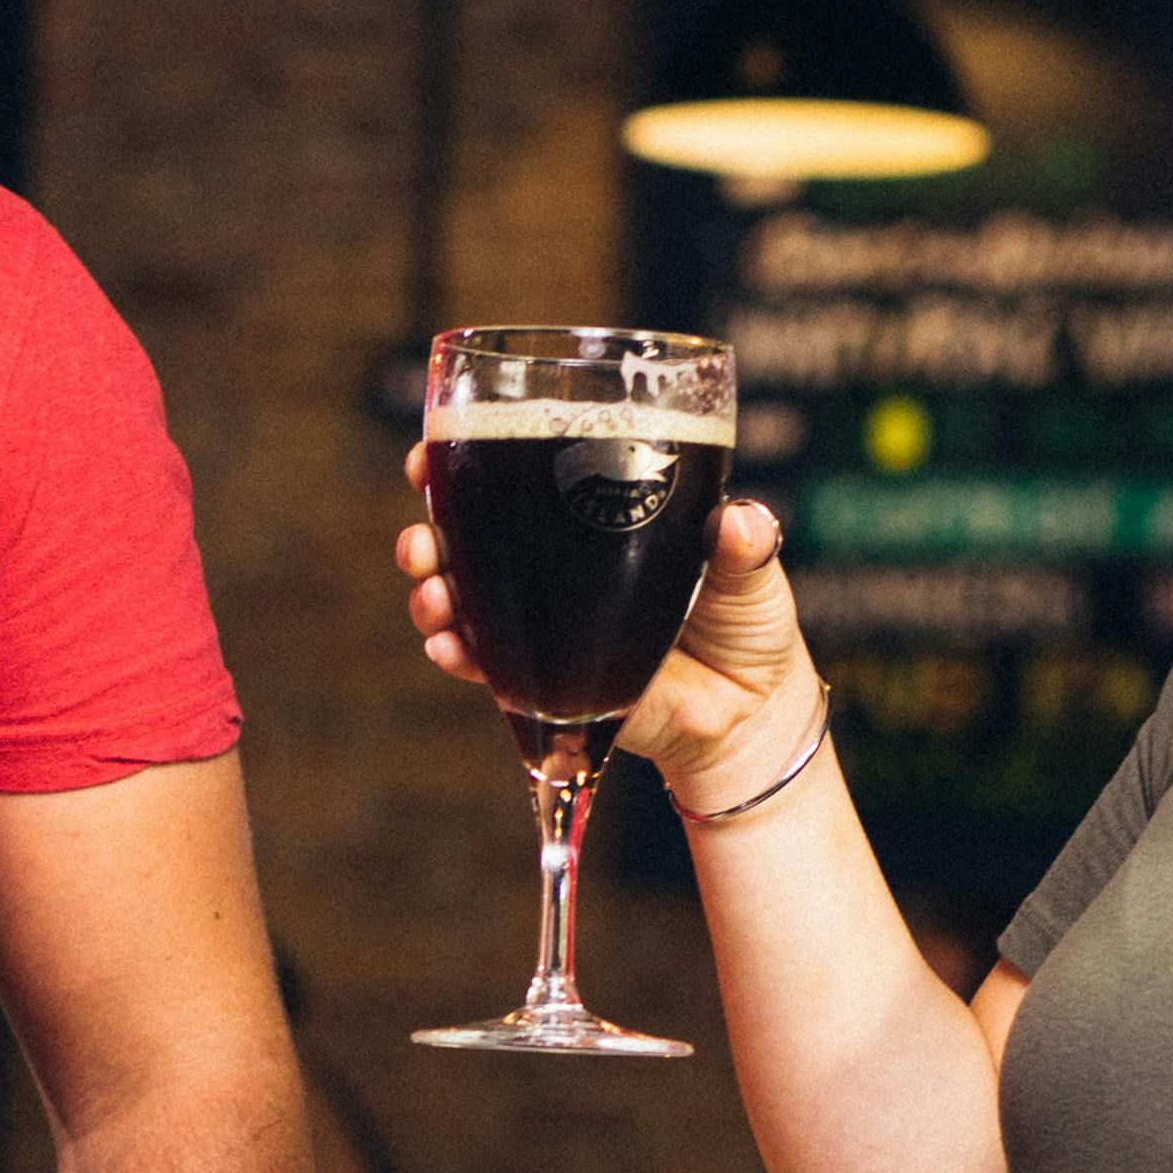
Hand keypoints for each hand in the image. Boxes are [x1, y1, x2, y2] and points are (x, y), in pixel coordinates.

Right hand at [397, 468, 821, 810]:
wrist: (747, 715)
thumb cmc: (747, 626)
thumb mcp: (752, 571)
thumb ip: (745, 545)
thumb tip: (742, 521)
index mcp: (597, 519)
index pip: (520, 480)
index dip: (465, 462)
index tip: (431, 457)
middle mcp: (558, 566)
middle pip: (469, 540)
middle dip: (429, 536)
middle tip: (421, 542)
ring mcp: (546, 623)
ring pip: (465, 601)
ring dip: (434, 596)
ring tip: (434, 597)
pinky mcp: (548, 679)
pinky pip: (490, 666)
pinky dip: (461, 656)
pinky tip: (450, 649)